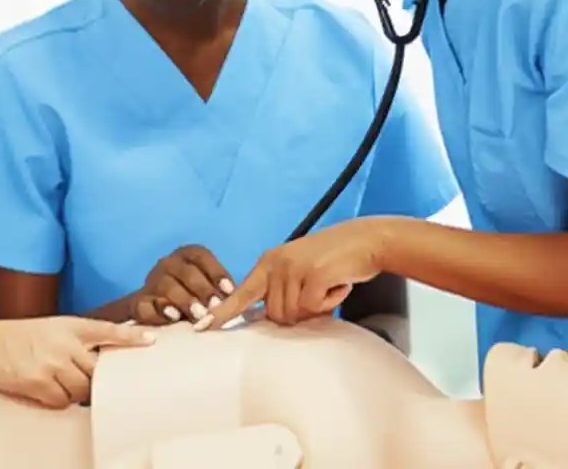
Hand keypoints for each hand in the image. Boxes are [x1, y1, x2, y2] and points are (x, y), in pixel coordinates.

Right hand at [0, 317, 154, 407]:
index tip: (150, 341)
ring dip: (76, 390)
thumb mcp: (51, 328)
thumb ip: (77, 339)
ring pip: (83, 388)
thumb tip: (100, 358)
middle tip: (88, 378)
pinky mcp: (40, 383)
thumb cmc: (16, 337)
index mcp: (69, 325)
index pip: (107, 330)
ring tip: (59, 381)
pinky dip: (58, 400)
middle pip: (98, 369)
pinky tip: (45, 389)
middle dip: (96, 378)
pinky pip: (63, 401)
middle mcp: (64, 343)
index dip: (130, 337)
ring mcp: (53, 364)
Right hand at [132, 245, 234, 324]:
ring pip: (166, 285)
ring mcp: (152, 282)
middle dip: (202, 289)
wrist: (155, 309)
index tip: (230, 291)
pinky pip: (146, 304)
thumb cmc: (191, 296)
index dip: (216, 272)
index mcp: (186, 255)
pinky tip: (174, 318)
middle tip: (216, 307)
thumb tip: (237, 301)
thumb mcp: (207, 288)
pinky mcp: (139, 301)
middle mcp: (168, 264)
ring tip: (199, 315)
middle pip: (185, 271)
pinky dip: (160, 310)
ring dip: (184, 300)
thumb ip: (219, 291)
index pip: (200, 256)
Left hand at [202, 218, 389, 329]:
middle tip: (319, 294)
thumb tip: (270, 318)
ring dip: (316, 307)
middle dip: (299, 313)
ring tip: (328, 285)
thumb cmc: (333, 259)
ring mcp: (294, 268)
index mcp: (268, 263)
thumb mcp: (298, 270)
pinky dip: (331, 301)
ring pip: (295, 314)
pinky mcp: (314, 274)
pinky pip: (316, 307)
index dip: (222, 313)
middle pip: (276, 315)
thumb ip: (280, 290)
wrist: (366, 240)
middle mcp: (276, 264)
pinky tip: (338, 284)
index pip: (240, 294)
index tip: (202, 327)